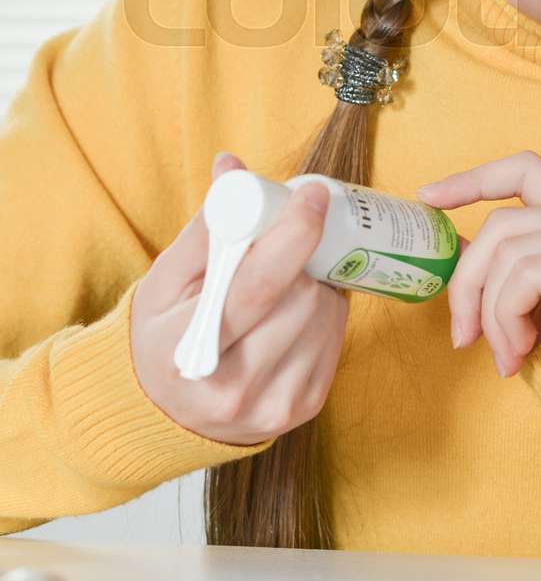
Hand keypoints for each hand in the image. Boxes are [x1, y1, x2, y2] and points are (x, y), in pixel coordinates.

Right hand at [130, 151, 349, 445]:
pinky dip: (323, 314)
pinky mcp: (305, 410)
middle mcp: (231, 390)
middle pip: (300, 299)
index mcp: (187, 351)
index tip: (313, 195)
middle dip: (300, 260)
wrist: (166, 412)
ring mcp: (273, 407)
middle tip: (285, 247)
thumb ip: (204, 228)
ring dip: (314, 286)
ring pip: (325, 316)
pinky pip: (336, 339)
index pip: (256, 287)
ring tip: (283, 287)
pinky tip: (295, 314)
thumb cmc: (164, 334)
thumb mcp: (165, 282)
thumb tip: (233, 167)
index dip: (293, 235)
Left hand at [415, 150, 540, 378]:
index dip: (475, 179)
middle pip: (504, 221)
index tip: (431, 197)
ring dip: (489, 311)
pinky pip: (525, 275)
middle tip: (464, 336)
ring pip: (508, 248)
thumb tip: (470, 292)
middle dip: (467, 279)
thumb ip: (530, 296)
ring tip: (507, 357)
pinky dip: (506, 317)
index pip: (530, 173)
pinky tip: (522, 353)